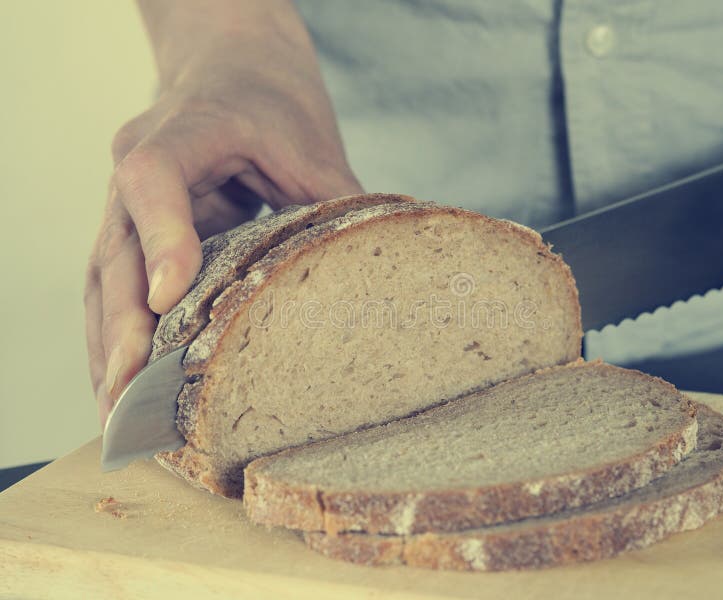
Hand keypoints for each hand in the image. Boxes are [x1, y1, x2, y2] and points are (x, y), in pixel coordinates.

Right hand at [84, 30, 362, 427]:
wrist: (233, 66)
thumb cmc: (272, 100)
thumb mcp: (312, 146)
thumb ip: (332, 205)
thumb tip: (371, 276)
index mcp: (184, 133)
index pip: (153, 180)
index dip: (160, 238)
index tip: (166, 300)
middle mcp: (137, 167)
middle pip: (115, 248)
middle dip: (119, 327)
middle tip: (126, 397)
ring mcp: (126, 199)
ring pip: (103, 277)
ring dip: (105, 347)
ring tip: (116, 416)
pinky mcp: (134, 227)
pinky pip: (114, 284)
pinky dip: (116, 334)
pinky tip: (121, 382)